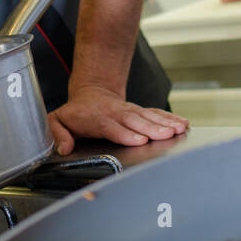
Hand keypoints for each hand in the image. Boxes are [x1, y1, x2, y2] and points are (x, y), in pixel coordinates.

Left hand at [47, 85, 189, 155]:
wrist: (92, 92)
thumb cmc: (76, 112)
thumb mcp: (58, 121)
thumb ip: (58, 134)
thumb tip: (63, 148)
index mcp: (98, 119)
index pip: (113, 127)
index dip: (126, 134)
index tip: (139, 140)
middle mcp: (117, 114)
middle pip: (136, 122)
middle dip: (152, 129)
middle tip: (166, 135)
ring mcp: (130, 111)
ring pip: (149, 116)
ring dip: (165, 123)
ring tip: (179, 129)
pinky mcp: (140, 111)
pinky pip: (156, 113)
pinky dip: (170, 118)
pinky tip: (182, 123)